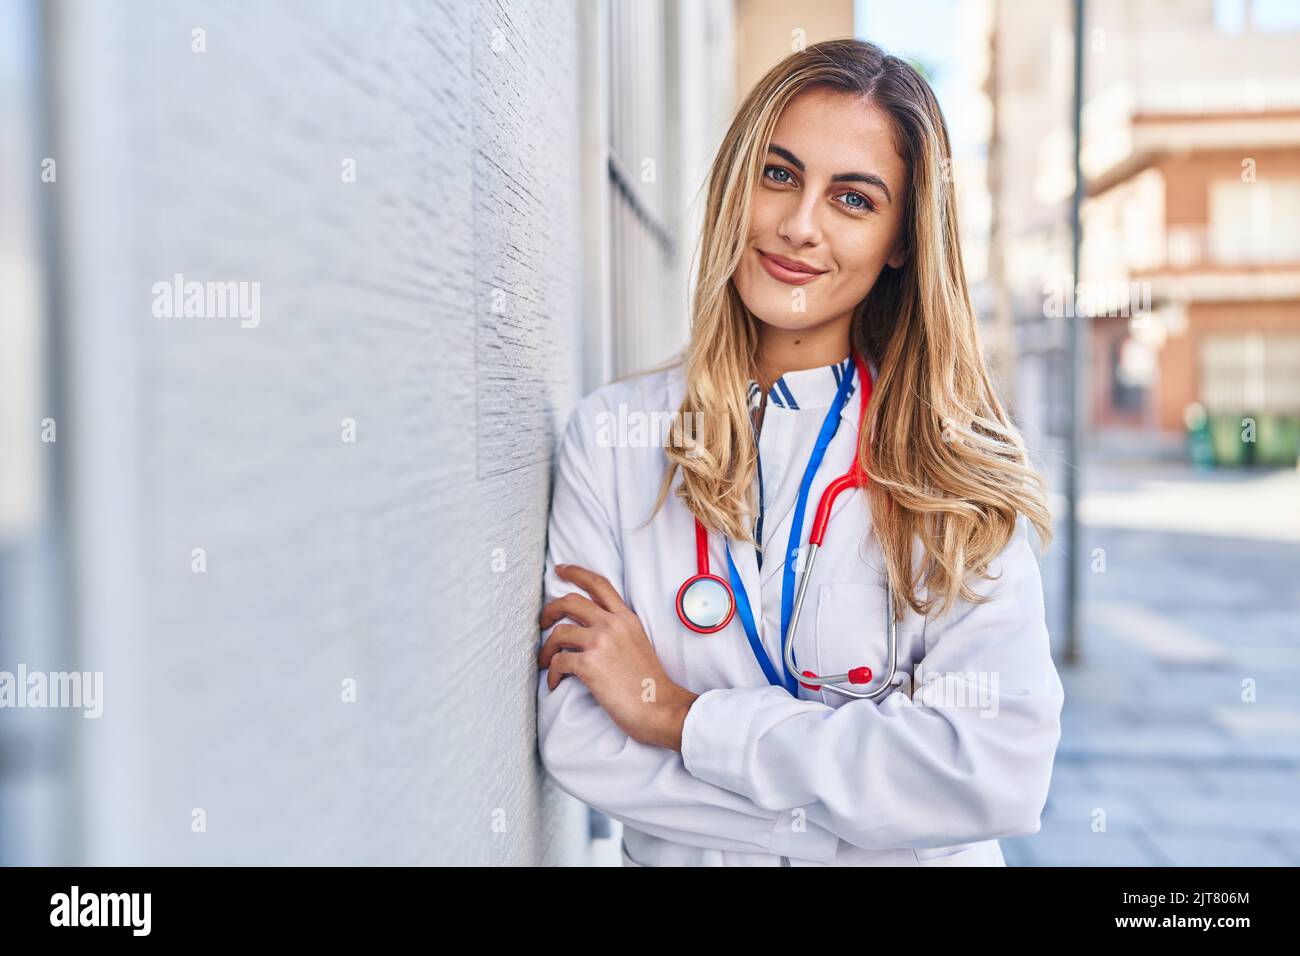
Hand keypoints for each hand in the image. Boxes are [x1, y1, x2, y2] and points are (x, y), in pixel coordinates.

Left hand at [538, 564, 697, 750]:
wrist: (661, 707)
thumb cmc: (649, 684)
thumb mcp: (638, 643)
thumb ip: (618, 631)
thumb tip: (591, 631)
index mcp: (626, 618)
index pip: (598, 584)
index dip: (575, 573)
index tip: (560, 570)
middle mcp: (612, 625)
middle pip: (570, 601)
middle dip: (549, 609)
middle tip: (542, 621)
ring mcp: (600, 643)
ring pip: (558, 633)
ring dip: (546, 649)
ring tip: (546, 662)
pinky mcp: (589, 665)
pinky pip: (558, 662)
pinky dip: (551, 673)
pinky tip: (555, 682)